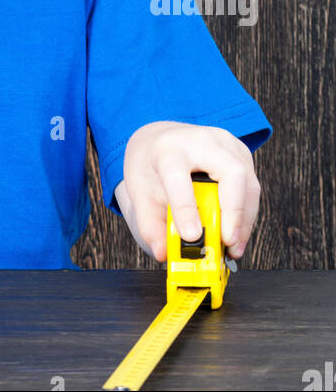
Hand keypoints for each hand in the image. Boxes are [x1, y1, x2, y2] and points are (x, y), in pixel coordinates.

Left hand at [117, 121, 260, 261]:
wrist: (161, 138)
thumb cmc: (151, 164)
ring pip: (248, 182)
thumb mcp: (138, 192)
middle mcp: (200, 140)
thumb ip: (149, 225)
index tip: (191, 236)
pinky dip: (247, 214)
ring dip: (244, 220)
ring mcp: (225, 144)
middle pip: (231, 172)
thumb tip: (163, 254)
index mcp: (168, 149)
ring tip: (232, 247)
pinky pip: (252, 187)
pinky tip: (236, 232)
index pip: (178, 176)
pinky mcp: (241, 153)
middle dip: (234, 213)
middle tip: (228, 243)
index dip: (185, 208)